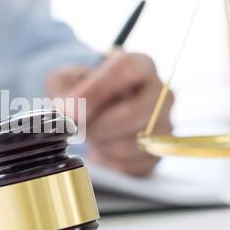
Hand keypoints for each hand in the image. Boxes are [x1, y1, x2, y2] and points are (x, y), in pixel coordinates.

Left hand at [46, 51, 171, 175]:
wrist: (94, 113)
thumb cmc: (82, 92)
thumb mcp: (66, 81)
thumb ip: (65, 92)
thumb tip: (70, 114)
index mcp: (141, 65)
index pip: (127, 69)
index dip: (97, 90)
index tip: (74, 109)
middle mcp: (161, 93)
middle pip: (134, 112)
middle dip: (99, 126)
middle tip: (77, 129)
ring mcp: (164, 124)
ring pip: (134, 142)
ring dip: (103, 144)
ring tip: (91, 135)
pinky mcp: (157, 153)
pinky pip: (133, 164)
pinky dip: (110, 161)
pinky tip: (101, 149)